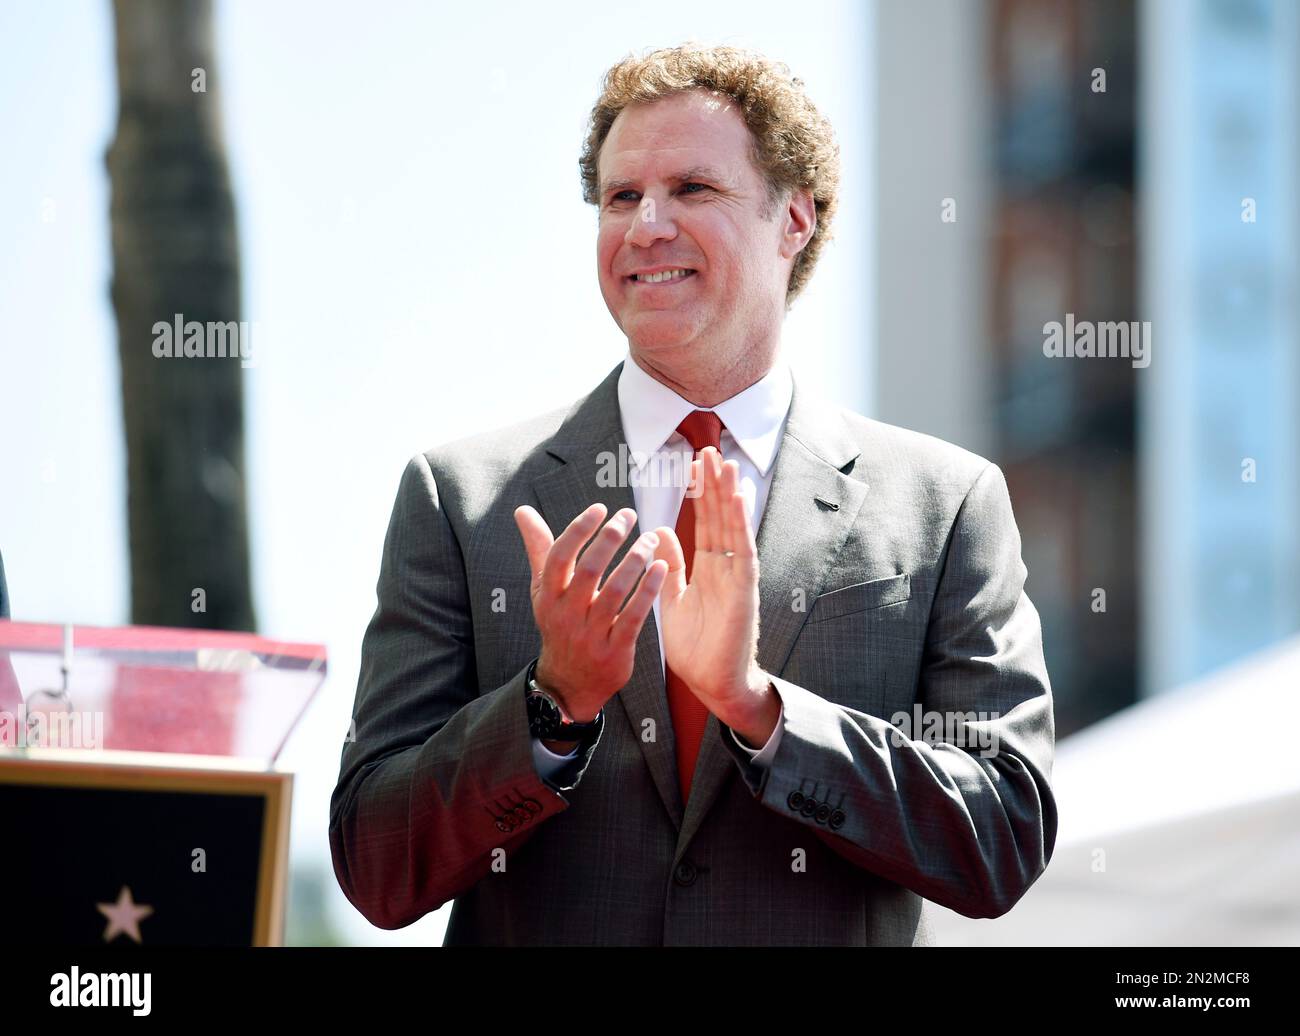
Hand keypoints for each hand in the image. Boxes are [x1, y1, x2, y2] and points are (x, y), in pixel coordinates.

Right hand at [514, 502, 666, 721]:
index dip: (579, 530)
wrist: (570, 683)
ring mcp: (590, 635)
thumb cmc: (560, 624)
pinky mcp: (614, 650)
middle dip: (609, 539)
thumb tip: (522, 510)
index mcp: (548, 596)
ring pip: (614, 592)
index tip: (600, 508)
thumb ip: (539, 549)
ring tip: (650, 539)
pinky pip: (633, 617)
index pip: (559, 557)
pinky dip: (648, 590)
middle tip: (629, 516)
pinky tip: (661, 568)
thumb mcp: (544, 591)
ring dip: (634, 561)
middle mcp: (566, 615)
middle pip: (588, 570)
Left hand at [653, 447, 770, 728]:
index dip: (700, 493)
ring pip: (735, 528)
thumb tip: (658, 532)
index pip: (706, 522)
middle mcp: (726, 567)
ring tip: (726, 464)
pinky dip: (741, 525)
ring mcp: (738, 577)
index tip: (694, 464)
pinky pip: (744, 551)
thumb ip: (669, 565)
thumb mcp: (673, 597)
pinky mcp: (745, 591)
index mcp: (709, 568)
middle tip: (710, 450)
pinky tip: (737, 501)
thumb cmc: (697, 646)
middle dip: (715, 485)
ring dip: (730, 496)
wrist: (713, 683)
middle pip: (721, 517)